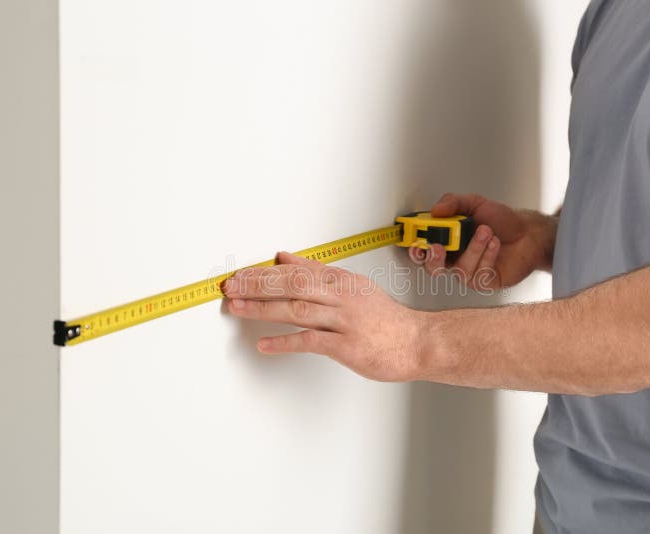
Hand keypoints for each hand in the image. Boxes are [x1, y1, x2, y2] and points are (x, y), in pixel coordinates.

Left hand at [222, 252, 424, 381]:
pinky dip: (285, 342)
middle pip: (293, 284)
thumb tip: (285, 258)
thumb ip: (317, 272)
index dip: (264, 272)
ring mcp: (344, 320)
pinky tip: (265, 344)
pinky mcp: (346, 345)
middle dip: (258, 285)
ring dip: (264, 308)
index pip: (295, 270)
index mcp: (341, 280)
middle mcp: (341, 296)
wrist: (418, 342)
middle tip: (231, 287)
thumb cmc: (386, 319)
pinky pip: (310, 341)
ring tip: (238, 308)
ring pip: (298, 308)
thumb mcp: (352, 286)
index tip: (241, 275)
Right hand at [412, 193, 556, 289]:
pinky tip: (495, 243)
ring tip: (486, 232)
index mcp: (447, 241)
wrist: (528, 232)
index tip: (415, 243)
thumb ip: (454, 203)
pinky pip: (480, 275)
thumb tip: (436, 209)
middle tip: (438, 246)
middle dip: (433, 259)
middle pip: (434, 268)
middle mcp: (455, 259)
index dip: (415, 250)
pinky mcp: (485, 282)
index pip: (423, 249)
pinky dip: (487, 256)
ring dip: (473, 249)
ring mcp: (470, 272)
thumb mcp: (476, 204)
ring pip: (460, 270)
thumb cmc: (502, 221)